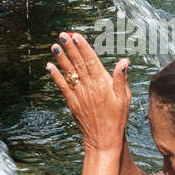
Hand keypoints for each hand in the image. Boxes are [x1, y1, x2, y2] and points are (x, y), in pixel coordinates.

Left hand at [47, 31, 130, 151]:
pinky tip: (49, 66)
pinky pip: (62, 87)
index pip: (91, 61)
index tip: (77, 36)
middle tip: (63, 35)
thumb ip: (122, 79)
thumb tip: (124, 61)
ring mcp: (79, 95)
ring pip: (69, 73)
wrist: (103, 139)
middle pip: (78, 64)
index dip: (83, 48)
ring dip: (61, 58)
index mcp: (103, 84)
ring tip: (54, 46)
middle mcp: (89, 88)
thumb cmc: (117, 118)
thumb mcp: (125, 98)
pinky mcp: (72, 103)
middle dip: (70, 48)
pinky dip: (55, 76)